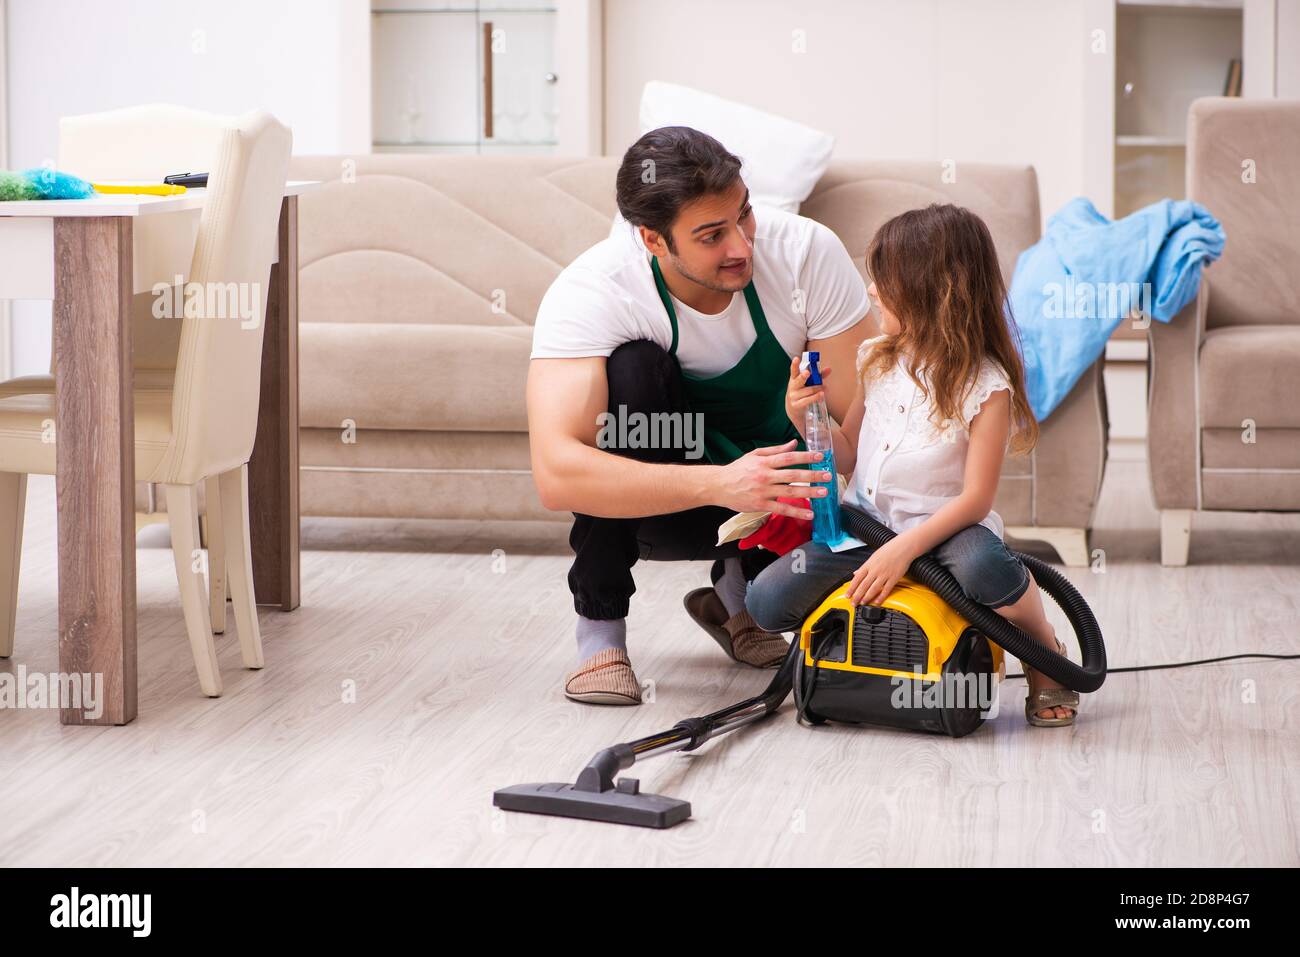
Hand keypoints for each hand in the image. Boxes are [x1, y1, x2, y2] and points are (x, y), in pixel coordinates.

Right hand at [714, 439, 831, 520]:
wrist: (718, 486)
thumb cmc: (737, 470)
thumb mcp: (755, 455)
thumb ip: (775, 450)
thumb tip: (793, 443)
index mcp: (764, 462)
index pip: (789, 458)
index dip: (806, 456)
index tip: (820, 456)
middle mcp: (765, 476)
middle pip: (793, 475)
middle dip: (812, 475)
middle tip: (828, 475)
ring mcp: (763, 491)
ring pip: (790, 492)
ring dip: (809, 492)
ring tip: (823, 492)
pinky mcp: (760, 505)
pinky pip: (782, 509)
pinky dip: (796, 511)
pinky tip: (809, 513)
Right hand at [785, 355, 831, 433]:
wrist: (794, 409)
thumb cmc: (802, 392)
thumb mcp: (807, 383)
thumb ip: (818, 376)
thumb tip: (829, 369)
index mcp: (794, 379)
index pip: (794, 370)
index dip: (795, 364)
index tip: (797, 358)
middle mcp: (792, 387)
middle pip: (799, 380)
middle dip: (803, 376)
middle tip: (807, 372)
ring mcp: (794, 396)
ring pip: (808, 390)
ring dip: (817, 388)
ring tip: (824, 387)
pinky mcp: (797, 405)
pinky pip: (808, 400)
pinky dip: (816, 397)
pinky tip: (822, 394)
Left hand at [846, 536, 917, 606]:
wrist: (903, 547)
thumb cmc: (889, 550)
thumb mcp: (873, 557)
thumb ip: (864, 567)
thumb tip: (855, 573)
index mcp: (868, 565)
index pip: (857, 578)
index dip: (851, 588)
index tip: (847, 595)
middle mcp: (875, 570)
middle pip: (863, 585)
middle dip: (857, 596)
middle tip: (853, 603)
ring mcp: (884, 574)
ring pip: (873, 588)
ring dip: (867, 597)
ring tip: (863, 603)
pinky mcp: (894, 578)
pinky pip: (886, 589)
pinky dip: (881, 597)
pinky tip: (877, 602)